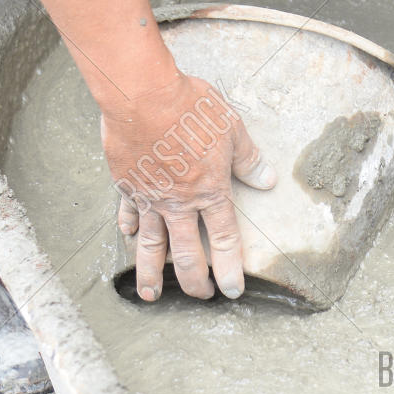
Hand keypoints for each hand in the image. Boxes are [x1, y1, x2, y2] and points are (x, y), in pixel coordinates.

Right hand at [102, 71, 276, 300]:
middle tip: (199, 297)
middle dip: (195, 282)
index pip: (225, 241)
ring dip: (152, 273)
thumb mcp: (232, 129)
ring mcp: (150, 197)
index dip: (229, 269)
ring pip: (151, 246)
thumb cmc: (190, 108)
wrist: (143, 96)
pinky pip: (128, 213)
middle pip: (188, 255)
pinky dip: (129, 228)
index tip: (231, 291)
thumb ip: (248, 159)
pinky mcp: (126, 185)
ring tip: (151, 295)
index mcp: (210, 192)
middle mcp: (179, 204)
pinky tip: (128, 238)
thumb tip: (267, 179)